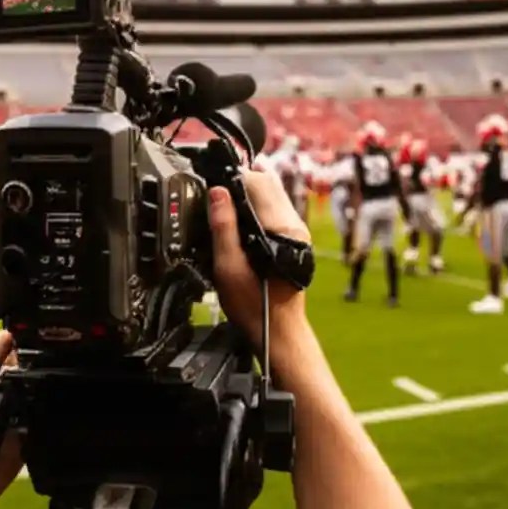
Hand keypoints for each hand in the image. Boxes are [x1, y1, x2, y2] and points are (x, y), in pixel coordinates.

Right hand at [207, 168, 311, 348]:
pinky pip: (273, 207)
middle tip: (215, 181)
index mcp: (283, 229)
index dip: (232, 177)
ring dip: (248, 188)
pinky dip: (255, 202)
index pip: (258, 183)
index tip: (211, 177)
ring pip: (273, 192)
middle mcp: (295, 225)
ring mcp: (297, 230)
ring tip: (223, 192)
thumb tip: (216, 192)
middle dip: (241, 178)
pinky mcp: (293, 237)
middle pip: (269, 182)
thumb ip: (223, 227)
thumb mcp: (228, 268)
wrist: (278, 331)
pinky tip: (238, 210)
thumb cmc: (254, 307)